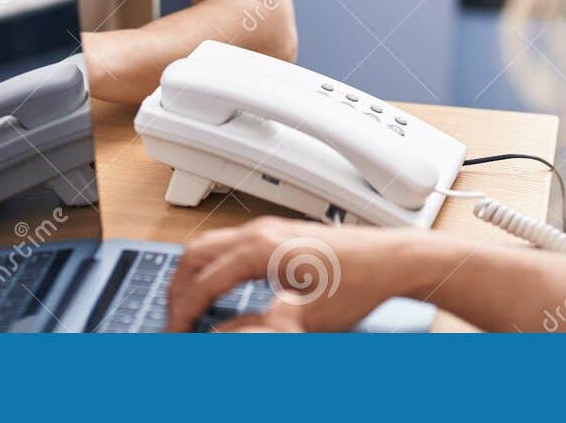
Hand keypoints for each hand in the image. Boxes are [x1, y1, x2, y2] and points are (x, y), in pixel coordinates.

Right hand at [165, 216, 429, 332]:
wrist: (392, 260)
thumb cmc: (357, 283)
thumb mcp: (303, 318)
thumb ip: (255, 328)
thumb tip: (219, 336)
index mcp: (259, 248)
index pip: (204, 282)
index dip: (184, 313)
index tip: (175, 334)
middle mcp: (259, 231)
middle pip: (197, 254)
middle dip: (178, 288)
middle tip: (173, 321)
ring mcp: (268, 228)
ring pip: (211, 244)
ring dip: (194, 274)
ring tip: (190, 305)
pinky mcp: (279, 233)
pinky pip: (229, 244)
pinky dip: (213, 265)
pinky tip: (222, 287)